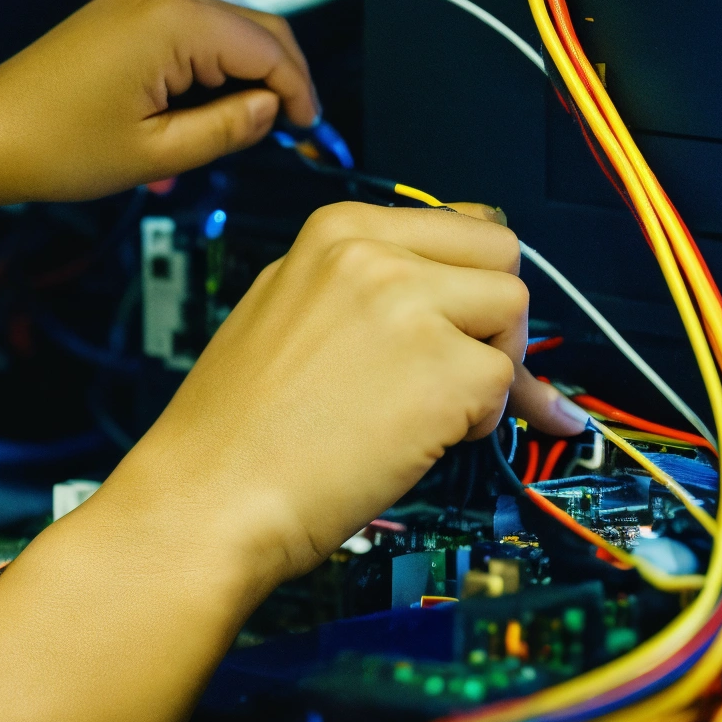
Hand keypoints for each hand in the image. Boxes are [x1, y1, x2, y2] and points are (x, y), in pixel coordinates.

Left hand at [0, 0, 317, 207]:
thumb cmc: (53, 144)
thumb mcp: (156, 154)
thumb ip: (228, 129)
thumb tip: (273, 112)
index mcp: (174, 21)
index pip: (269, 50)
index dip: (299, 95)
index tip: (310, 135)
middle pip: (257, 29)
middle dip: (280, 80)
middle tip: (290, 134)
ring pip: (229, 28)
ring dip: (246, 73)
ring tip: (239, 130)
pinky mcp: (129, 7)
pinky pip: (196, 28)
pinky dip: (214, 64)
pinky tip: (205, 106)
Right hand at [96, 202, 586, 592]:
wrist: (207, 499)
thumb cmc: (234, 427)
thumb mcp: (286, 307)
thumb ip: (364, 285)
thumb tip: (445, 289)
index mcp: (336, 230)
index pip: (460, 222)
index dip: (468, 280)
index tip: (462, 318)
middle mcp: (375, 253)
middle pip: (501, 253)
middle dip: (492, 312)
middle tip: (454, 367)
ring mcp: (410, 306)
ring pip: (514, 312)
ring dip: (491, 364)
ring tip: (426, 408)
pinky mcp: (443, 371)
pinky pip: (506, 386)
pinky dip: (479, 422)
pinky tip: (416, 441)